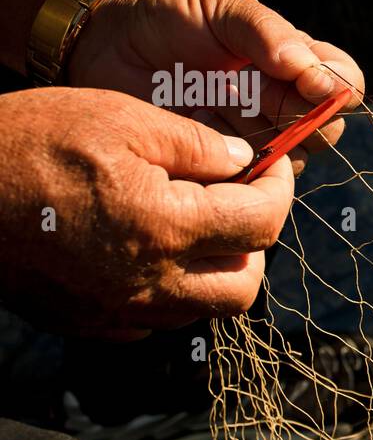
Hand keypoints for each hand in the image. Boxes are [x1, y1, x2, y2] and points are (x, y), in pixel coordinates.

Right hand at [0, 87, 293, 339]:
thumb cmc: (27, 142)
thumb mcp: (118, 117)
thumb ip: (195, 144)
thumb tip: (245, 163)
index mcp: (164, 227)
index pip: (261, 224)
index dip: (279, 191)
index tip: (272, 169)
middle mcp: (149, 282)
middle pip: (244, 284)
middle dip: (254, 242)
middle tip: (237, 201)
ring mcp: (117, 310)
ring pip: (203, 308)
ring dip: (215, 268)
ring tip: (193, 223)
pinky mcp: (90, 322)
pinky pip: (156, 319)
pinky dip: (172, 289)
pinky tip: (150, 249)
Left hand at [63, 0, 365, 172]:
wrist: (106, 45)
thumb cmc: (168, 18)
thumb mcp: (221, 8)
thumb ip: (269, 33)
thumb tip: (314, 74)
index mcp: (295, 64)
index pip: (347, 84)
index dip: (339, 89)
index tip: (309, 84)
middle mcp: (284, 105)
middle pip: (328, 130)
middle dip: (302, 121)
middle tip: (255, 101)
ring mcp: (256, 140)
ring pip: (294, 161)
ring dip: (265, 146)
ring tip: (217, 114)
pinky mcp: (224, 169)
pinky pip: (251, 185)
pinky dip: (236, 170)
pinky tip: (203, 141)